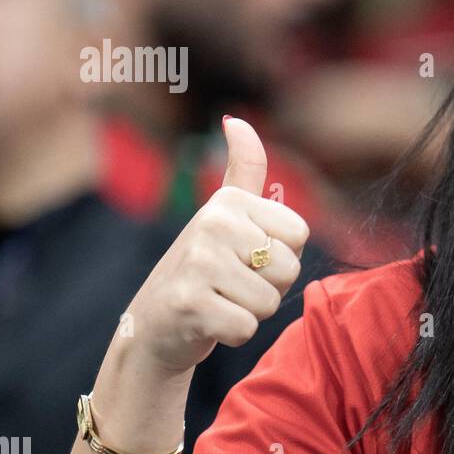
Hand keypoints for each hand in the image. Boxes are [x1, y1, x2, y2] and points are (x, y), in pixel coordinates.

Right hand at [122, 117, 310, 376]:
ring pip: (269, 301)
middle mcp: (213, 223)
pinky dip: (233, 334)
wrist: (154, 324)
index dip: (281, 255)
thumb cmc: (202, 269)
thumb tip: (237, 120)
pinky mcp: (190, 304)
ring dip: (250, 312)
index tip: (247, 258)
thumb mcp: (224, 215)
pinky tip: (208, 323)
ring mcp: (198, 262)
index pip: (299, 234)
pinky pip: (247, 327)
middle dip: (267, 287)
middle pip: (288, 268)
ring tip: (220, 301)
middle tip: (231, 285)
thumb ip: (243, 170)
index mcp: (229, 201)